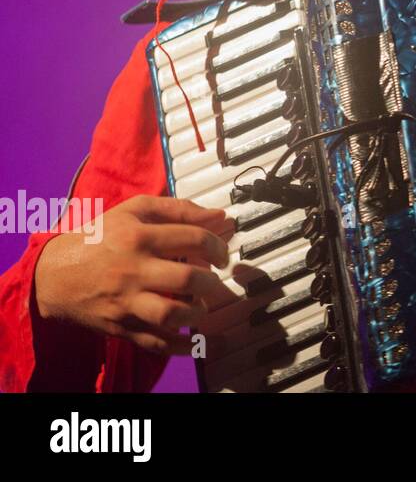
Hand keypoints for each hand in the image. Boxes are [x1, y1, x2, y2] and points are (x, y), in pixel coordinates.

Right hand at [33, 195, 232, 354]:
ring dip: (197, 313)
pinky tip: (197, 341)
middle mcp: (133, 270)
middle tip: (213, 281)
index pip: (194, 238)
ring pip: (171, 314)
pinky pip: (156, 343)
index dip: (218, 246)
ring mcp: (126, 302)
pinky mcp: (120, 326)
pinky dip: (181, 346)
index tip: (222, 254)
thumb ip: (178, 209)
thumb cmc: (99, 238)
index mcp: (139, 237)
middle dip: (211, 282)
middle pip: (186, 278)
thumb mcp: (134, 211)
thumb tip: (219, 216)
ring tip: (201, 306)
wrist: (53, 274)